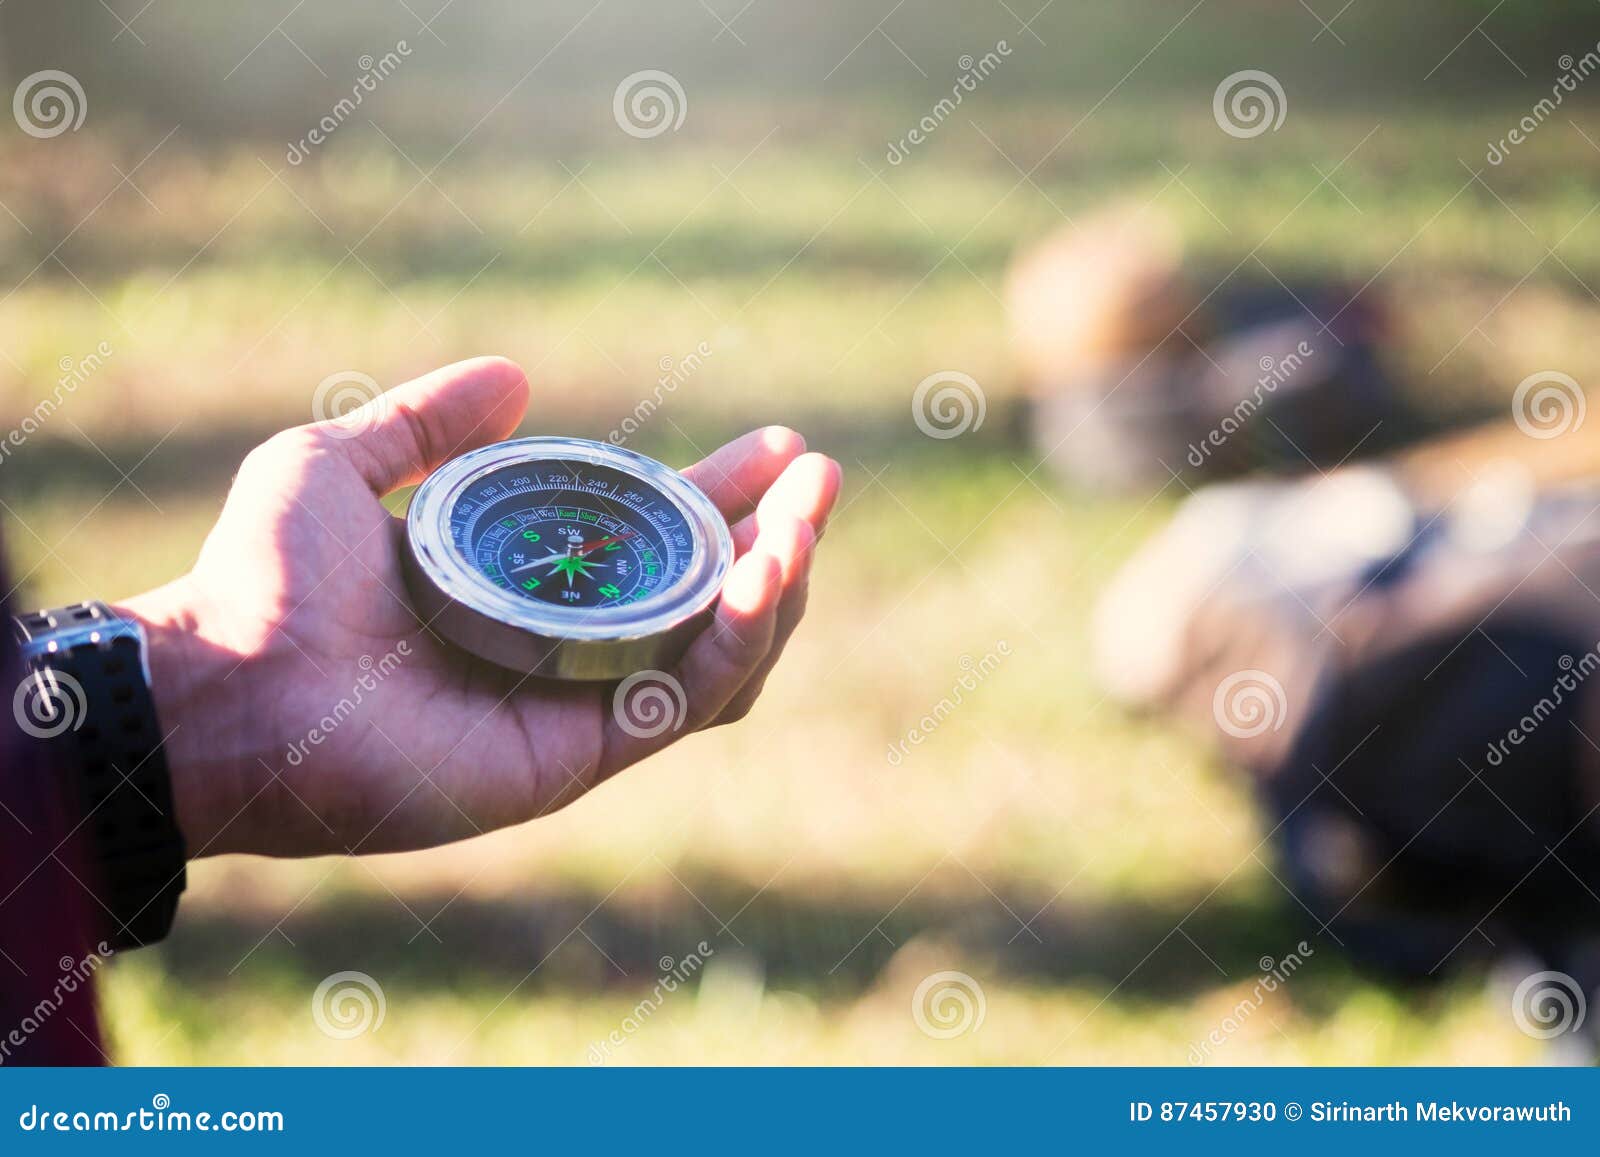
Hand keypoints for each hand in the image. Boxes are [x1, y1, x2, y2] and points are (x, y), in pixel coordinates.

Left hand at [118, 357, 840, 856]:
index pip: (653, 541)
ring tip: (804, 522)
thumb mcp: (339, 464)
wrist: (229, 683)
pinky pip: (684, 701)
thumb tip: (518, 377)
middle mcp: (566, 651)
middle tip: (818, 478)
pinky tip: (759, 578)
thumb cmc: (262, 579)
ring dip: (777, 589)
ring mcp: (578, 708)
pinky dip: (735, 641)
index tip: (776, 449)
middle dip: (779, 539)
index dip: (722, 496)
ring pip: (720, 656)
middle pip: (708, 599)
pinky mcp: (579, 755)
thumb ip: (426, 422)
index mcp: (526, 587)